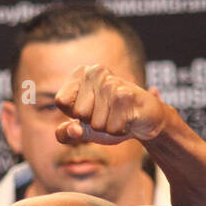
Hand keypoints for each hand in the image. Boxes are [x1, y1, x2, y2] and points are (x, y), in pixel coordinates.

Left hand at [53, 64, 169, 145]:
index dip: (74, 114)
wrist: (144, 118)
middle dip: (92, 122)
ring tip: (118, 116)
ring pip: (97, 123)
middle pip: (79, 113)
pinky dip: (119, 130)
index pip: (61, 101)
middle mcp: (95, 72)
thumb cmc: (110, 120)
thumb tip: (72, 129)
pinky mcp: (126, 95)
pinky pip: (112, 127)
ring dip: (108, 127)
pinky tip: (128, 118)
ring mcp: (111, 82)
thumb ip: (67, 133)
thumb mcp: (83, 129)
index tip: (89, 109)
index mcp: (80, 74)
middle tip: (107, 114)